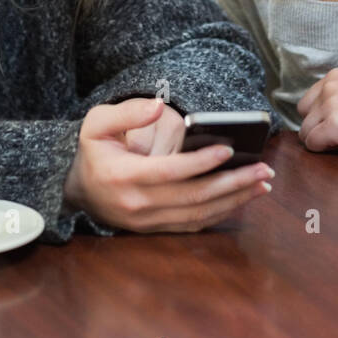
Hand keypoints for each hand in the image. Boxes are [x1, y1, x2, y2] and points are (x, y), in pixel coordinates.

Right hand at [62, 97, 273, 232]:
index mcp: (124, 176)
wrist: (75, 190)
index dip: (201, 162)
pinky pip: (194, 224)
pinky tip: (241, 199)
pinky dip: (221, 213)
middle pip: (193, 197)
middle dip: (233, 183)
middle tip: (263, 170)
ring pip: (199, 214)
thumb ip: (128, 113)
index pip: (170, 171)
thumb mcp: (97, 123)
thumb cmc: (92, 151)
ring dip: (234, 200)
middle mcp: (137, 205)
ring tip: (262, 184)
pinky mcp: (155, 230)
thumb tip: (158, 107)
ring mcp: (147, 222)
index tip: (228, 150)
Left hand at [296, 67, 337, 152]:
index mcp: (336, 76)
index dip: (319, 115)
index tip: (334, 124)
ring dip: (321, 139)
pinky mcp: (333, 124)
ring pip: (306, 130)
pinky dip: (322, 149)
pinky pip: (313, 142)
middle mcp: (329, 86)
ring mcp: (330, 104)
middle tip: (337, 135)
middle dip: (316, 125)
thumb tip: (324, 114)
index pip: (310, 99)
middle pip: (304, 113)